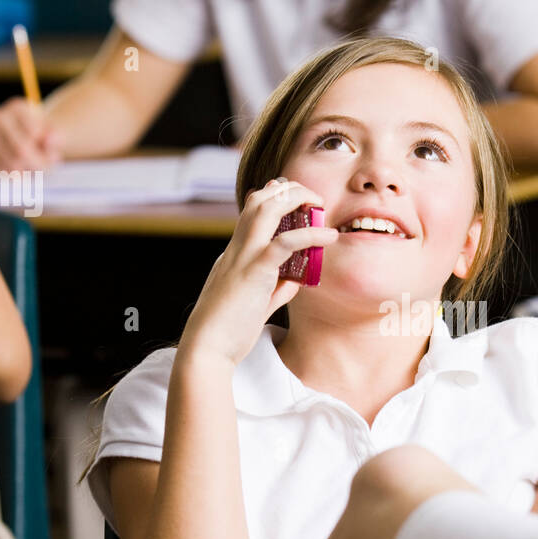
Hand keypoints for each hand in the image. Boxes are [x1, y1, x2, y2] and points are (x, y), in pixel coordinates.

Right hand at [0, 98, 64, 170]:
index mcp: (17, 107)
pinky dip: (15, 176)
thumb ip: (55, 137)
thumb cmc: (42, 136)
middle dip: (38, 164)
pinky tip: (23, 172)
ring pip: (10, 163)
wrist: (27, 139)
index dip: (47, 149)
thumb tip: (50, 141)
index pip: (34, 133)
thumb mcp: (53, 134)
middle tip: (47, 169)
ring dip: (27, 172)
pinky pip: (1, 171)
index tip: (53, 153)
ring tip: (36, 169)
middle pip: (21, 150)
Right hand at [178, 178, 339, 368]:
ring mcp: (243, 257)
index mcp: (234, 255)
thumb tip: (296, 280)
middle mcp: (236, 249)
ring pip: (265, 210)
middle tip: (311, 196)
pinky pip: (284, 243)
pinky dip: (309, 235)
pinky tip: (329, 235)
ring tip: (318, 203)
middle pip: (257, 201)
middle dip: (286, 190)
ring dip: (294, 199)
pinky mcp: (254, 272)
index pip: (251, 214)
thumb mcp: (257, 304)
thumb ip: (277, 289)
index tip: (294, 198)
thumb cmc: (229, 331)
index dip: (272, 198)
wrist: (208, 349)